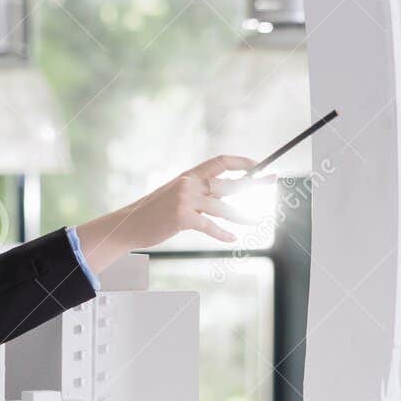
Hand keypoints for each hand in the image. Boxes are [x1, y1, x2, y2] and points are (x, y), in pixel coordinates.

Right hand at [74, 154, 255, 273]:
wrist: (128, 225)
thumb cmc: (152, 213)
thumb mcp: (175, 195)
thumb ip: (197, 192)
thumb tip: (224, 192)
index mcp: (188, 176)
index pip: (220, 162)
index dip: (241, 162)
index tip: (258, 164)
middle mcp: (189, 184)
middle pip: (229, 183)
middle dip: (254, 182)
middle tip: (272, 180)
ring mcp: (185, 200)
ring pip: (223, 207)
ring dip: (242, 215)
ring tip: (255, 221)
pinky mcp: (181, 218)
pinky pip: (209, 226)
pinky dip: (222, 233)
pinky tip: (233, 238)